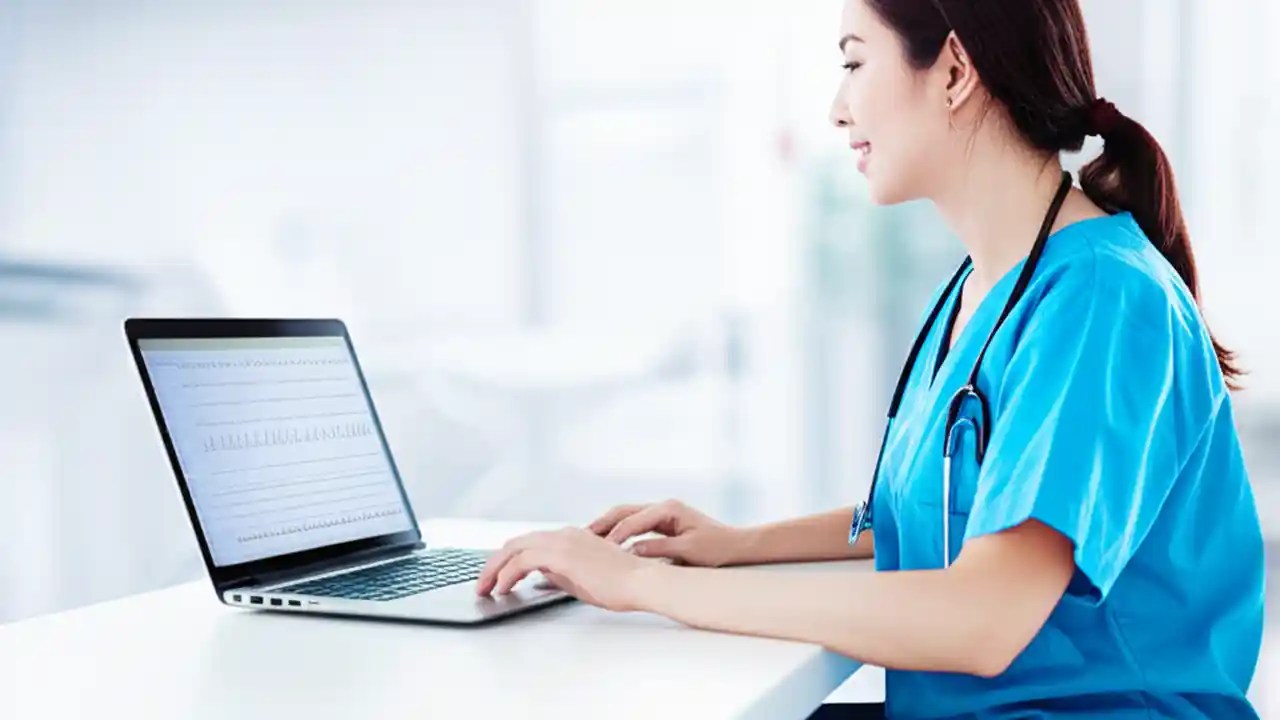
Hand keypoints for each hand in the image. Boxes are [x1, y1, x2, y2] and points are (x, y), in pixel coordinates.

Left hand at [475, 526, 658, 611]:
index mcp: (570, 537)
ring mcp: (562, 541)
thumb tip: (540, 577)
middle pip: (516, 543)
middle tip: (483, 584)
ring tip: (486, 589)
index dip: (508, 560)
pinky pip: (523, 561)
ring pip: (515, 548)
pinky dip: (508, 574)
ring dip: (495, 569)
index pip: (529, 544)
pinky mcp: (562, 554)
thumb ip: (559, 574)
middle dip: (494, 564)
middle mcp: (564, 534)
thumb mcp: (583, 579)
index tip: (497, 577)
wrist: (641, 582)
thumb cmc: (621, 583)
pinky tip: (503, 588)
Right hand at [588, 499, 748, 567]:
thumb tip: (632, 551)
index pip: (633, 521)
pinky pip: (634, 523)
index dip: (615, 536)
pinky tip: (607, 542)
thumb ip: (659, 550)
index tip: (599, 550)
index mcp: (669, 509)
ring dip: (607, 525)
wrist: (736, 545)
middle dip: (602, 523)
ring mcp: (662, 512)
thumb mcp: (689, 551)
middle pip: (623, 510)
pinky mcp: (662, 521)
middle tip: (581, 537)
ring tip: (587, 538)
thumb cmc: (716, 548)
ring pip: (626, 514)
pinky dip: (619, 530)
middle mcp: (663, 506)